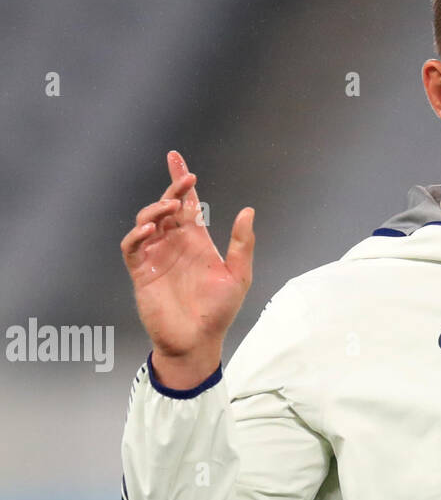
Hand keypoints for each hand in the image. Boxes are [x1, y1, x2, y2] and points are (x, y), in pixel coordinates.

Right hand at [120, 150, 254, 387]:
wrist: (197, 341)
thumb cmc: (218, 312)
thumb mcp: (238, 276)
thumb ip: (242, 244)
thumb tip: (248, 211)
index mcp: (196, 241)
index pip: (187, 204)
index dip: (181, 181)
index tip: (176, 157)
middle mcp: (174, 244)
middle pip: (167, 207)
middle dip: (172, 189)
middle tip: (183, 179)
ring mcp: (156, 256)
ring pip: (147, 221)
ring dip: (156, 210)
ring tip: (170, 209)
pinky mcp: (141, 272)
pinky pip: (132, 247)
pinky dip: (136, 235)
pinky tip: (149, 230)